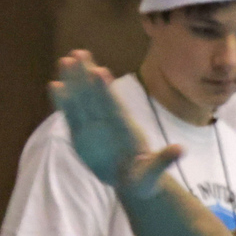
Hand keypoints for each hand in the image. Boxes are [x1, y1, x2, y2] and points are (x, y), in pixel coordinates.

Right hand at [50, 50, 180, 195]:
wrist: (133, 182)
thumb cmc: (145, 177)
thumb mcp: (155, 172)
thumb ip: (164, 160)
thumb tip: (181, 150)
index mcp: (125, 128)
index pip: (115, 106)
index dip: (107, 90)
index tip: (100, 71)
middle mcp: (109, 122)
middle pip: (96, 96)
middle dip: (87, 76)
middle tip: (78, 53)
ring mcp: (96, 126)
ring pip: (83, 100)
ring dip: (74, 81)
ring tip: (64, 59)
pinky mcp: (83, 134)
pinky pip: (72, 116)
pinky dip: (64, 102)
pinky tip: (55, 86)